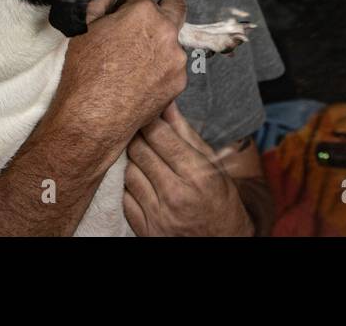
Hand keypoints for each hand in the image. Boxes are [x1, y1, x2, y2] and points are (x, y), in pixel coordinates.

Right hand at [51, 0, 188, 142]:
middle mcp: (166, 31)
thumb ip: (100, 0)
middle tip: (143, 25)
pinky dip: (162, 69)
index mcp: (143, 12)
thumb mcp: (83, 28)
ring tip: (135, 62)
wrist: (93, 118)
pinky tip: (141, 80)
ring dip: (160, 43)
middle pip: (176, 5)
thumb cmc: (84, 73)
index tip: (125, 11)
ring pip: (174, 39)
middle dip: (162, 9)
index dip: (131, 0)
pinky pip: (174, 66)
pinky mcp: (180, 82)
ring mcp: (176, 58)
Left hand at [123, 101, 254, 236]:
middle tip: (139, 130)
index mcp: (197, 174)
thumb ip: (185, 133)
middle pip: (139, 151)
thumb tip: (166, 104)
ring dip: (131, 161)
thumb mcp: (211, 163)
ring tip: (140, 156)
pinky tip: (139, 180)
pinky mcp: (145, 230)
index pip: (159, 135)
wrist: (222, 241)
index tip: (146, 112)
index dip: (149, 119)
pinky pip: (124, 198)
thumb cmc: (220, 199)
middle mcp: (176, 195)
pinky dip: (128, 186)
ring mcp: (158, 215)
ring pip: (128, 173)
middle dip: (137, 136)